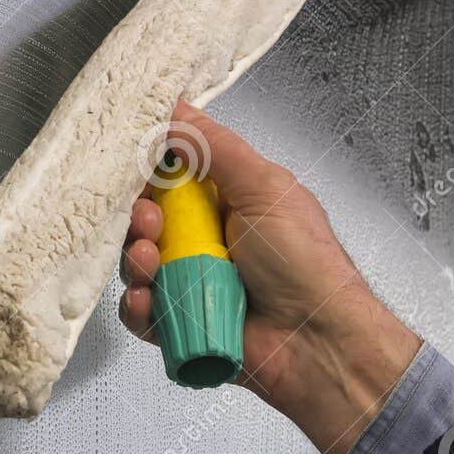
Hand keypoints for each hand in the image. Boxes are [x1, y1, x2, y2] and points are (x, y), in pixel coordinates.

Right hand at [120, 99, 419, 453]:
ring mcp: (193, 283)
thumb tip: (178, 111)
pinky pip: (141, 313)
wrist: (319, 342)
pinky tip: (151, 301)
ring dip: (134, 261)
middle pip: (147, 220)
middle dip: (138, 217)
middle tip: (150, 221)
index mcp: (230, 202)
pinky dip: (138, 308)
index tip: (136, 165)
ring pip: (137, 265)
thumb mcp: (264, 186)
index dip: (149, 171)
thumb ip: (216, 147)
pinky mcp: (181, 324)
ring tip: (152, 262)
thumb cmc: (307, 265)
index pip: (173, 177)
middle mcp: (208, 241)